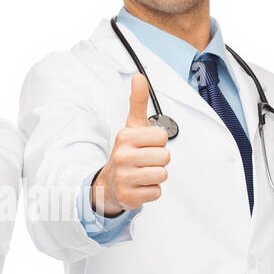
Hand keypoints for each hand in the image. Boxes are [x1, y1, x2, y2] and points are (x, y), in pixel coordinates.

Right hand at [92, 74, 170, 215]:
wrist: (108, 184)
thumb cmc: (126, 153)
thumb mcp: (131, 127)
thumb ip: (138, 102)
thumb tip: (139, 77)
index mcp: (125, 137)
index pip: (162, 137)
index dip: (158, 142)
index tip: (146, 145)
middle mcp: (122, 157)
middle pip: (165, 157)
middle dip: (159, 160)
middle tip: (145, 161)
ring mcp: (124, 178)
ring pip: (162, 175)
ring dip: (156, 176)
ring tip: (143, 173)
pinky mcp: (128, 197)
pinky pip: (156, 192)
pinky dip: (151, 191)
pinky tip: (140, 186)